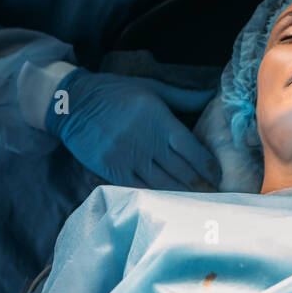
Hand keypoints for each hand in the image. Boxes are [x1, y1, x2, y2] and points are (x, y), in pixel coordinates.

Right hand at [47, 69, 218, 189]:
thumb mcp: (152, 88)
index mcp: (159, 119)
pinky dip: (156, 197)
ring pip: (163, 183)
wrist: (73, 102)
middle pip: (181, 170)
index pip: (192, 149)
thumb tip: (211, 96)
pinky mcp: (112, 169)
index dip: (208, 166)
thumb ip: (184, 96)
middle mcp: (146, 140)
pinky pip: (139, 188)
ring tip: (197, 204)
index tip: (219, 176)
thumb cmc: (117, 93)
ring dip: (182, 195)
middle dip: (201, 185)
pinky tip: (169, 203)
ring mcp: (128, 157)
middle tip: (216, 197)